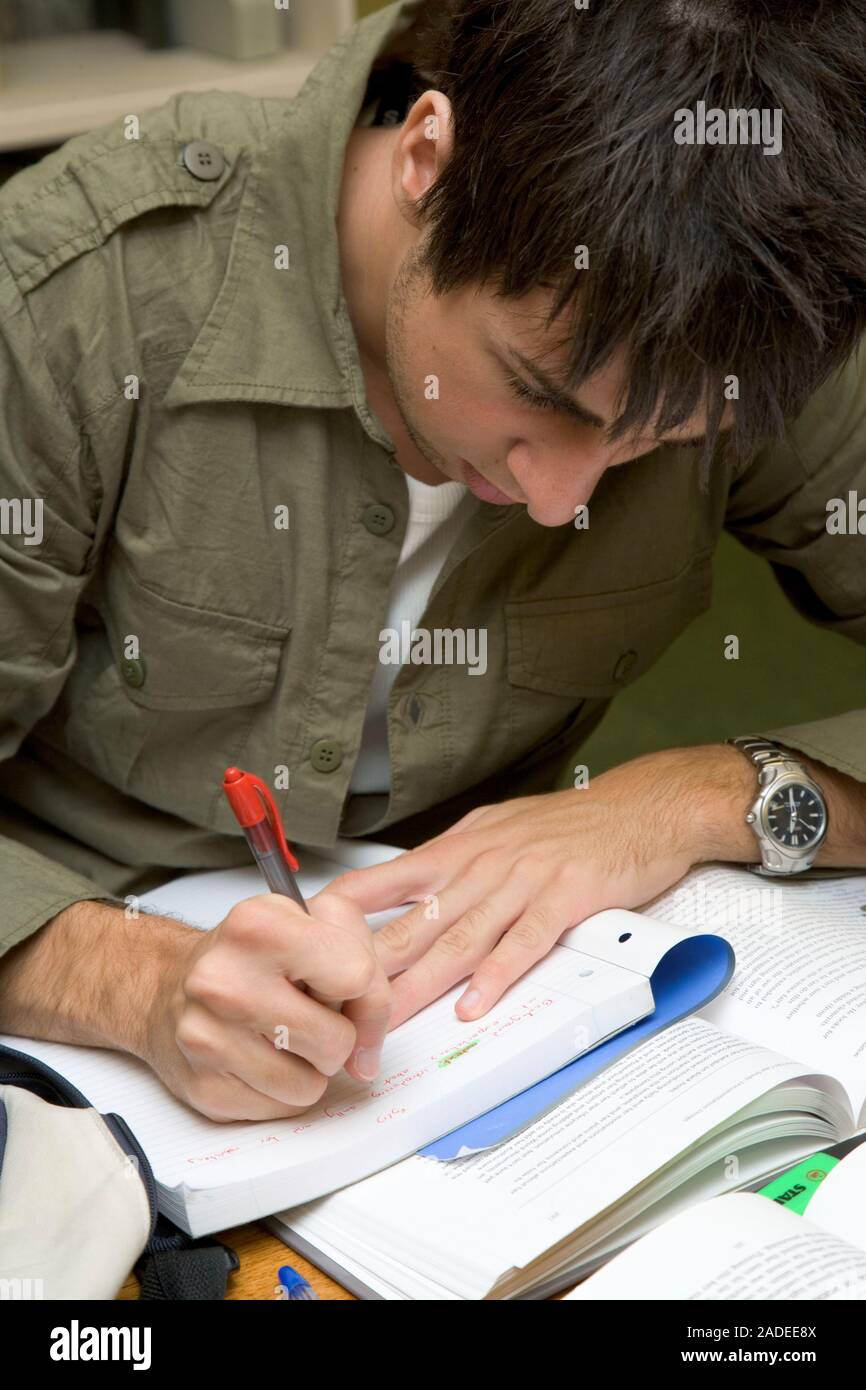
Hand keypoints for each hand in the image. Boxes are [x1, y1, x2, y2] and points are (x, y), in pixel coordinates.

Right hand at [143, 889, 391, 1120]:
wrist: (165, 985)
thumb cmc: (247, 956)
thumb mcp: (306, 925)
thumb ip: (361, 964)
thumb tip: (370, 1048)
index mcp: (258, 926)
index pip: (358, 974)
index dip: (365, 989)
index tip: (344, 988)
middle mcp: (225, 981)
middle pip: (337, 1040)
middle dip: (336, 1033)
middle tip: (306, 1012)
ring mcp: (209, 1038)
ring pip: (312, 1086)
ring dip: (309, 1067)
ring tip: (281, 1035)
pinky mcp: (204, 1088)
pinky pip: (281, 1109)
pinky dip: (280, 1090)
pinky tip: (258, 1058)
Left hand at [330, 746, 756, 1028]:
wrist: (642, 807)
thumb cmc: (571, 824)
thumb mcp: (497, 828)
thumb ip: (453, 859)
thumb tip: (405, 884)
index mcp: (458, 849)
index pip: (381, 881)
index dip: (342, 916)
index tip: (306, 945)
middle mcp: (481, 863)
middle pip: (414, 923)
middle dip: (370, 971)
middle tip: (335, 1009)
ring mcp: (522, 879)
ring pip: (460, 937)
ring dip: (421, 984)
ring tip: (387, 1020)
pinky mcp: (565, 895)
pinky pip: (524, 942)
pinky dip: (497, 976)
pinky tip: (474, 1005)